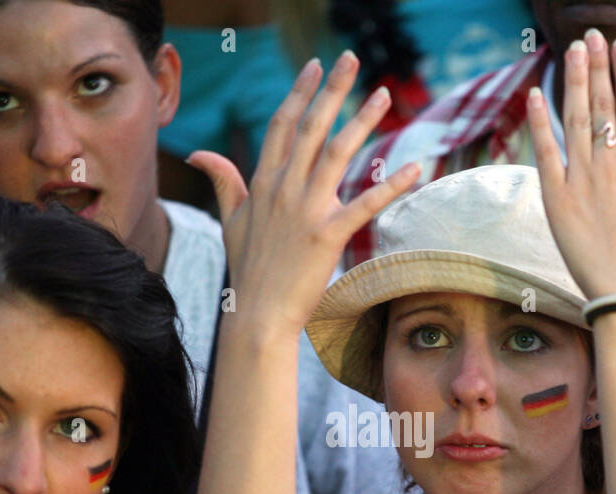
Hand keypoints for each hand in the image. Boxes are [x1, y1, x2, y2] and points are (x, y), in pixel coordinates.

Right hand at [186, 52, 420, 332]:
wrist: (256, 314)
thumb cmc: (248, 270)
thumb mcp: (232, 220)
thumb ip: (223, 182)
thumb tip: (200, 154)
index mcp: (262, 183)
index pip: (281, 126)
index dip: (299, 94)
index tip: (313, 67)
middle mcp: (283, 190)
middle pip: (311, 128)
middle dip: (331, 89)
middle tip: (349, 57)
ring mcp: (305, 211)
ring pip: (337, 154)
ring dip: (363, 121)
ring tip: (383, 94)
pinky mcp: (327, 236)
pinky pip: (365, 204)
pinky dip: (391, 185)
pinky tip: (414, 167)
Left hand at [525, 32, 615, 298]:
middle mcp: (613, 164)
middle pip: (602, 104)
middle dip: (597, 67)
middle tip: (592, 36)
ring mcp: (584, 179)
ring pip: (576, 119)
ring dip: (572, 82)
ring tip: (571, 51)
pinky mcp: (557, 197)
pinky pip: (546, 151)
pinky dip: (539, 122)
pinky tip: (533, 95)